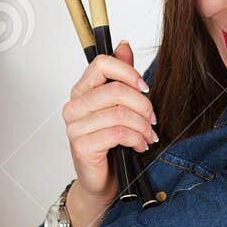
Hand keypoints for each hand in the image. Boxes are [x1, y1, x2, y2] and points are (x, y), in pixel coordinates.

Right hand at [61, 39, 156, 203]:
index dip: (128, 72)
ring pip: (119, 113)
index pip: (101, 64)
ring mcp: (75, 127)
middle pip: (115, 90)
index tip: (144, 87)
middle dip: (143, 105)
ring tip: (149, 135)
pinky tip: (140, 145)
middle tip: (153, 119)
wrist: (103, 181)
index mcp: (82, 91)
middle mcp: (74, 106)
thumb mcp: (121, 107)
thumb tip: (124, 46)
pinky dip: (136, 138)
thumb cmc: (111, 144)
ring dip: (142, 125)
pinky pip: (117, 133)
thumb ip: (121, 77)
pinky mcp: (81, 146)